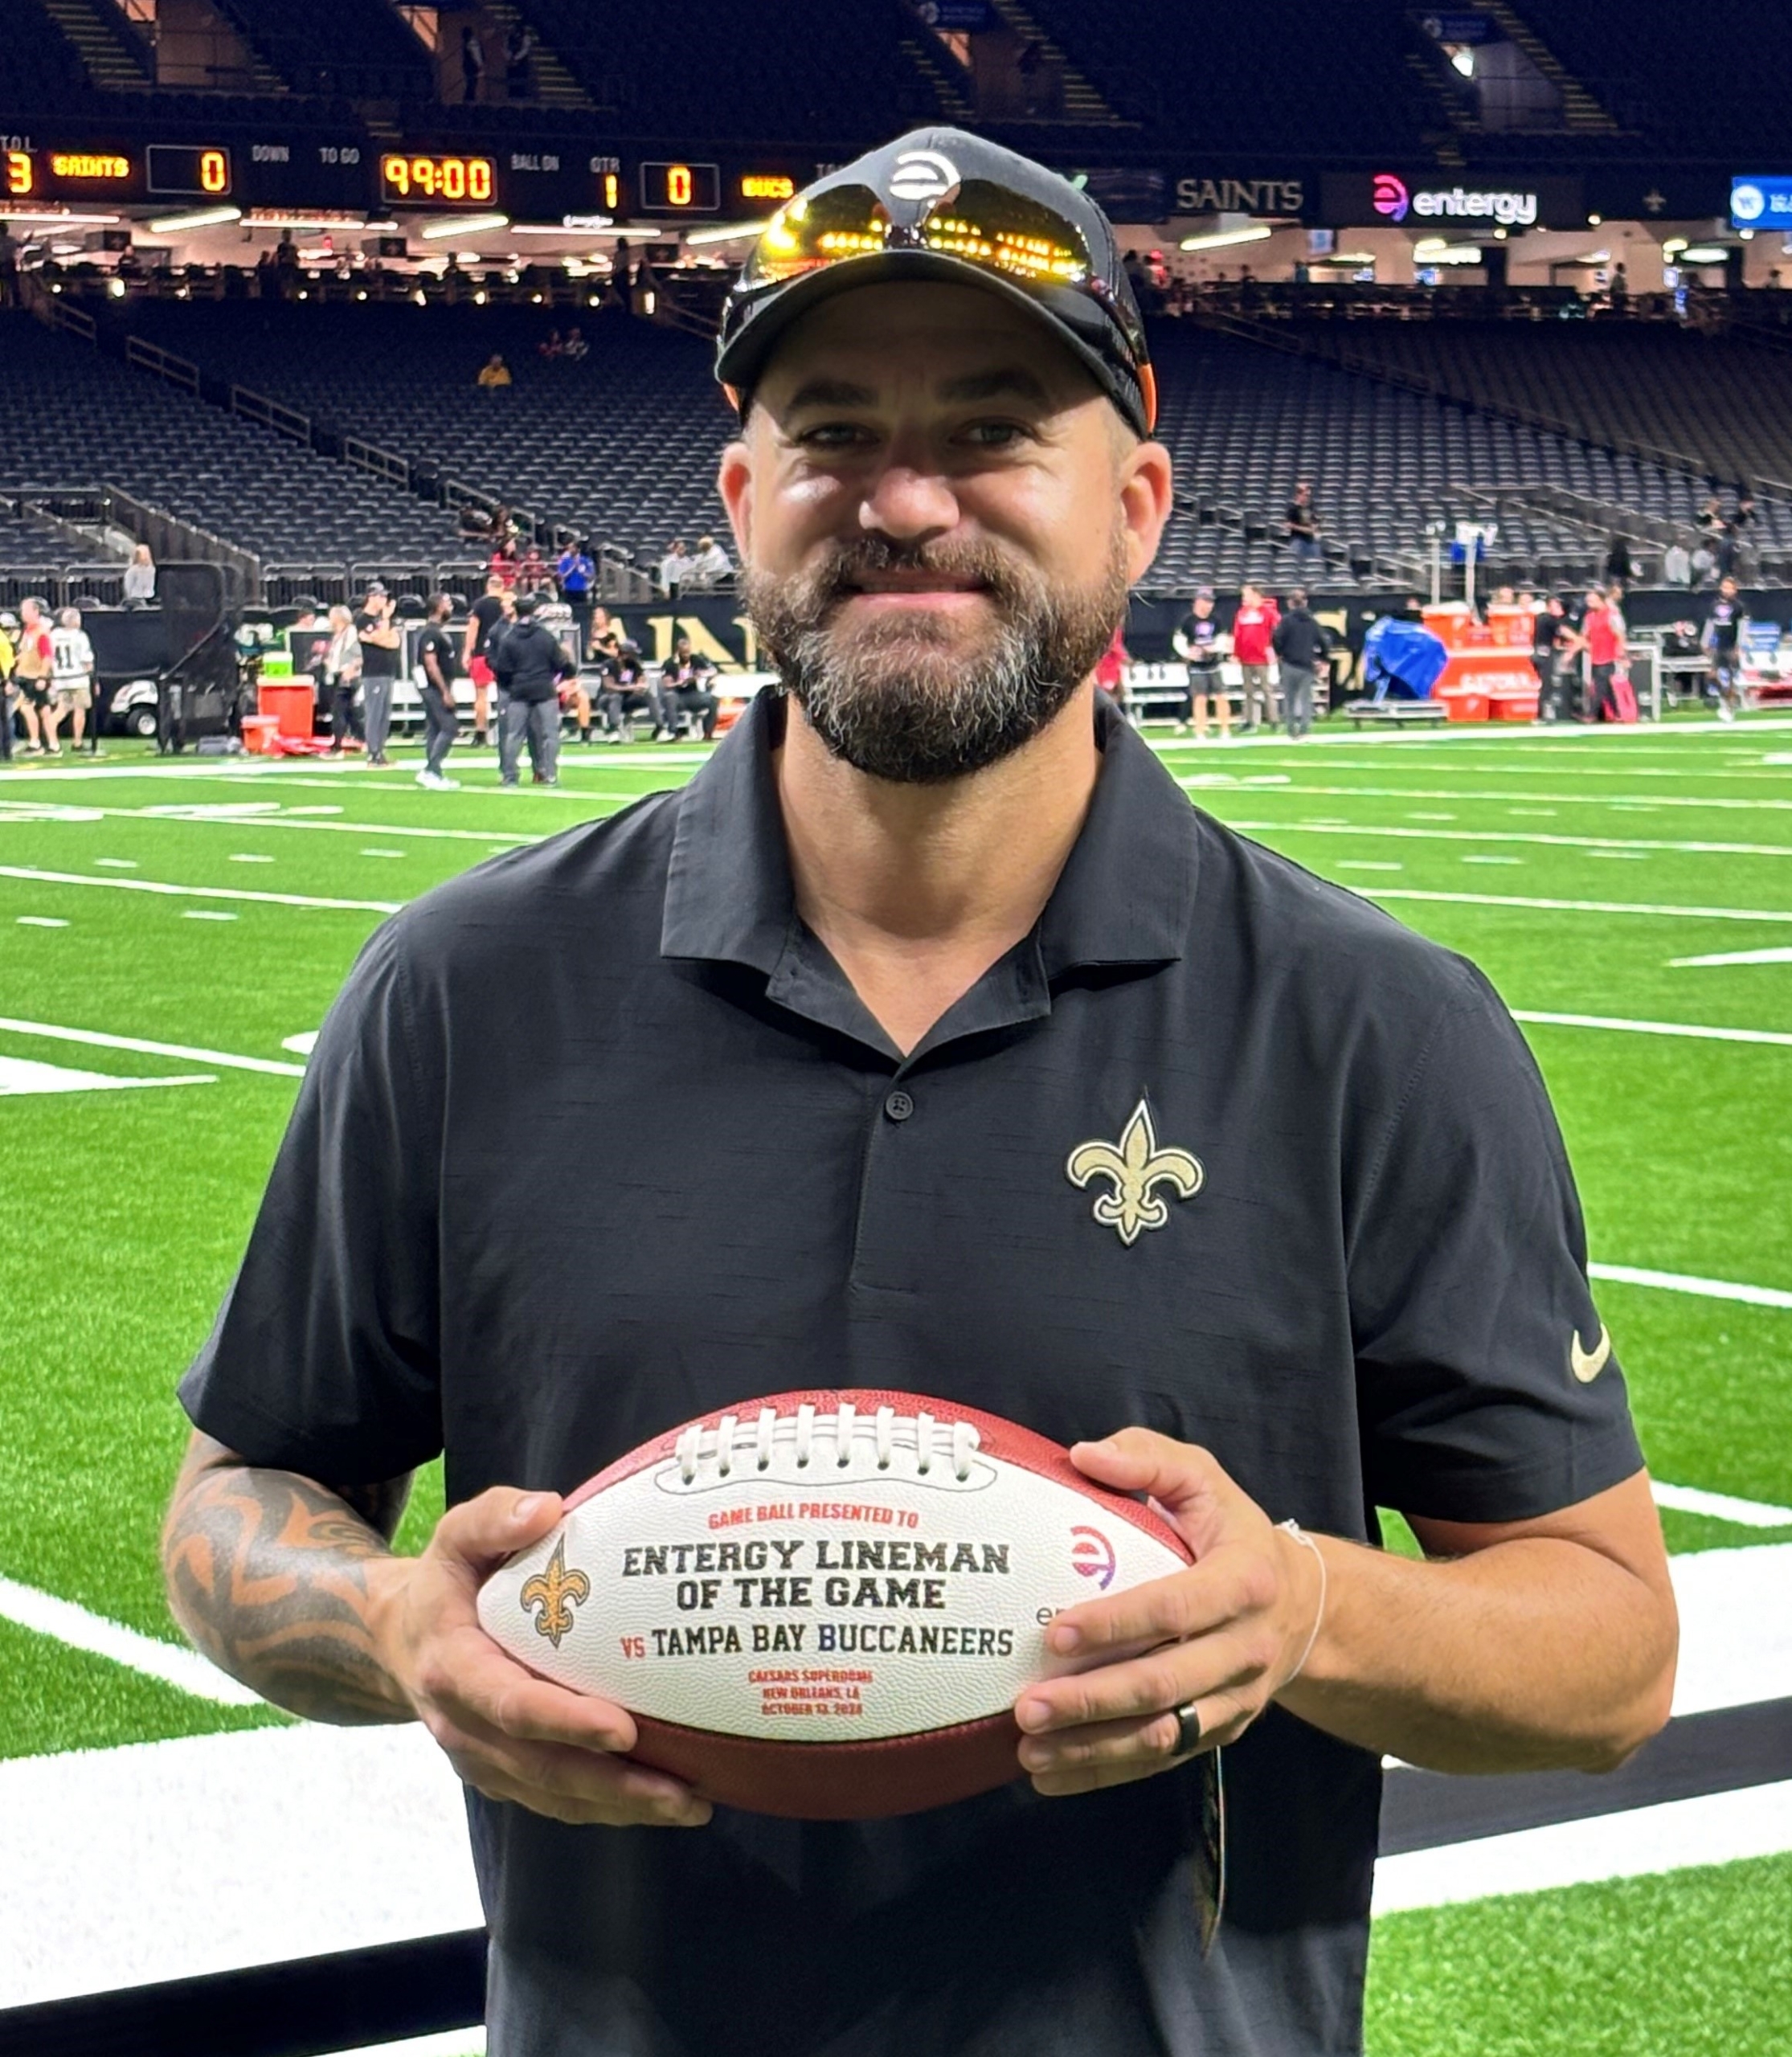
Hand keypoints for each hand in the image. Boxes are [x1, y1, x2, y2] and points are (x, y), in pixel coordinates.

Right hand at [371, 1486, 710, 1828]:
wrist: (400, 1639)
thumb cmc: (446, 1582)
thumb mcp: (456, 1537)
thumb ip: (494, 1517)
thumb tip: (547, 1509)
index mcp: (452, 1669)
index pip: (511, 1704)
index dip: (565, 1722)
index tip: (622, 1729)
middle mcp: (464, 1727)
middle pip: (543, 1769)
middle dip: (614, 1785)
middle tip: (680, 1790)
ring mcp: (482, 1760)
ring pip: (554, 1795)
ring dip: (621, 1807)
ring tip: (689, 1804)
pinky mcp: (502, 1774)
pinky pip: (555, 1799)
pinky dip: (607, 1807)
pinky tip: (661, 1801)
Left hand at [1013, 1430, 1322, 1797]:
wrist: (1305, 1607)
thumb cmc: (1233, 1533)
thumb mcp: (1203, 1479)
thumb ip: (1147, 1459)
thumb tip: (1083, 1456)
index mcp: (1243, 1581)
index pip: (1175, 1607)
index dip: (1117, 1623)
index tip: (1056, 1632)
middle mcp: (1245, 1648)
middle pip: (1164, 1684)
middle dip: (1092, 1701)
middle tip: (1027, 1708)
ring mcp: (1236, 1698)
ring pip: (1163, 1736)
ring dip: (1093, 1748)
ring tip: (1031, 1750)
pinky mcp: (1221, 1732)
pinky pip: (1162, 1758)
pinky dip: (1105, 1772)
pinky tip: (1052, 1774)